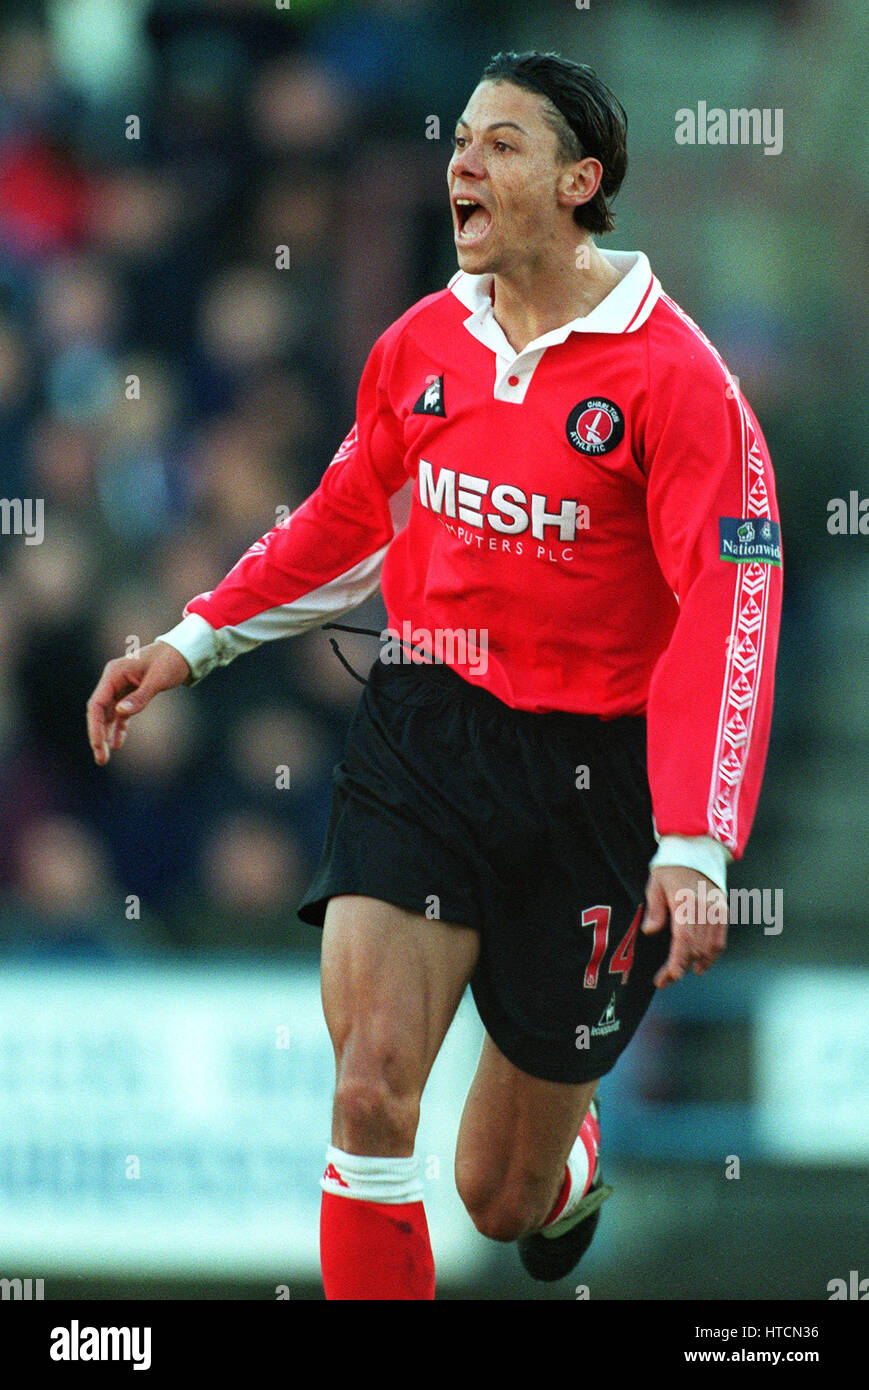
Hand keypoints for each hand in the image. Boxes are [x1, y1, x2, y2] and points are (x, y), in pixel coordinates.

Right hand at [86, 640, 190, 765]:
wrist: (183, 651)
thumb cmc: (170, 661)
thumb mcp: (158, 679)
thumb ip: (140, 697)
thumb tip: (121, 712)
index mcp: (114, 674)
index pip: (97, 704)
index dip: (95, 726)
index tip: (98, 745)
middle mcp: (113, 681)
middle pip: (99, 712)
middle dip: (98, 735)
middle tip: (101, 759)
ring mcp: (121, 687)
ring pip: (108, 715)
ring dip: (106, 734)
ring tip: (104, 758)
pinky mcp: (131, 693)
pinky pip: (121, 714)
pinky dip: (119, 728)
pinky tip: (117, 744)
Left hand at [640, 865, 726, 988]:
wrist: (697, 850)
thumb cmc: (671, 867)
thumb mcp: (655, 883)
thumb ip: (655, 909)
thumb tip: (650, 931)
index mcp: (686, 901)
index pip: (684, 938)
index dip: (678, 961)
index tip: (670, 976)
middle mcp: (705, 908)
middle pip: (695, 947)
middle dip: (680, 967)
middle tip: (664, 980)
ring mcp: (717, 911)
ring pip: (709, 947)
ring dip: (695, 964)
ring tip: (678, 974)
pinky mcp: (723, 912)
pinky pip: (720, 940)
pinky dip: (711, 956)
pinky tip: (700, 965)